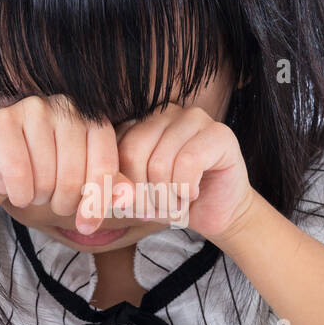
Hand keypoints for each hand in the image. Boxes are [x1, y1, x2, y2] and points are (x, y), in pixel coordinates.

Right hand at [0, 96, 136, 233]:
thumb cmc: (46, 171)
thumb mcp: (81, 179)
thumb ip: (108, 185)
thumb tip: (129, 198)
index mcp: (92, 118)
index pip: (106, 165)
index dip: (97, 202)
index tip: (86, 226)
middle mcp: (65, 107)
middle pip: (75, 177)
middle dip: (63, 202)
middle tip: (52, 199)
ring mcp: (33, 109)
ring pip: (46, 178)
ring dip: (39, 198)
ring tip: (34, 188)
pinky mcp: (2, 122)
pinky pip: (19, 175)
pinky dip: (19, 194)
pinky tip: (16, 189)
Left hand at [115, 103, 254, 242]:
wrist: (218, 212)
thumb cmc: (174, 200)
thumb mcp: (137, 195)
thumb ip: (118, 187)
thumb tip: (104, 198)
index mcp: (140, 121)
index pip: (113, 149)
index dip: (121, 187)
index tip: (135, 208)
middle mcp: (164, 112)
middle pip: (132, 153)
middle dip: (142, 194)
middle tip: (157, 211)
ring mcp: (194, 118)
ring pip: (159, 162)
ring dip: (167, 197)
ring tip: (177, 204)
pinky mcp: (220, 133)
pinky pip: (188, 163)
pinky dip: (186, 190)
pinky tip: (192, 194)